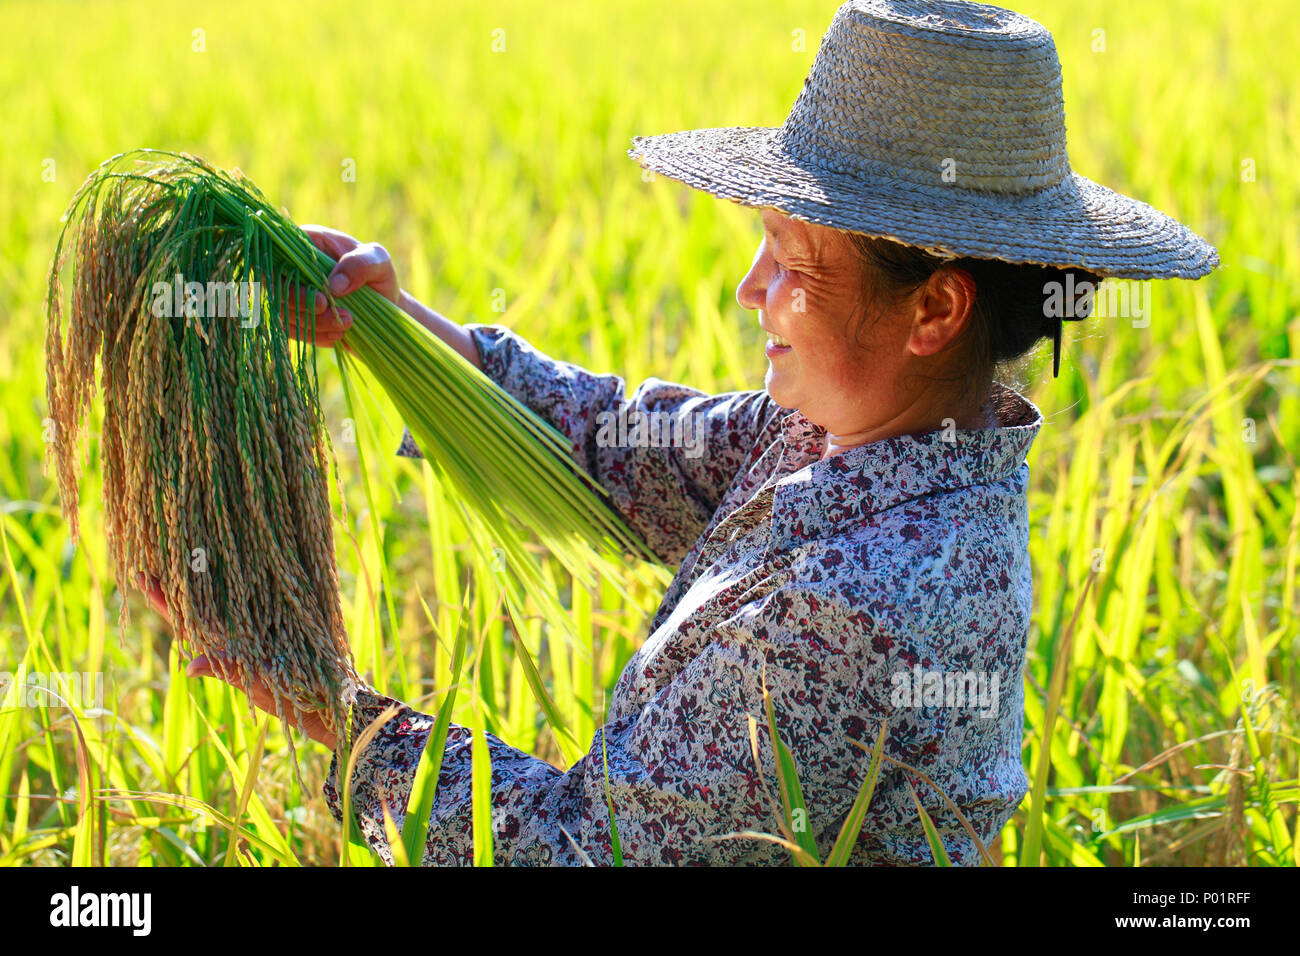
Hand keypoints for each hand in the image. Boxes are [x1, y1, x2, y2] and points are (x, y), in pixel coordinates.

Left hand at [139, 574, 338, 748]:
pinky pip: (241, 612)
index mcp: (224, 647)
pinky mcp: (270, 637)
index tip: (141, 576)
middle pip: (192, 613)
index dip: (162, 600)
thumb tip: (187, 666)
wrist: (328, 703)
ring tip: (178, 568)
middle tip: (145, 568)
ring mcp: (249, 639)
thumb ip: (226, 668)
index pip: (184, 621)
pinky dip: (227, 597)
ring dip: (193, 593)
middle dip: (169, 590)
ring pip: (212, 612)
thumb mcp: (258, 682)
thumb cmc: (292, 694)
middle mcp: (232, 641)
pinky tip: (223, 583)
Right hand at [285, 225, 401, 348]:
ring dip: (312, 324)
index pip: (277, 253)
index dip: (288, 277)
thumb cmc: (380, 277)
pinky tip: (338, 335)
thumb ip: (360, 265)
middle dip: (302, 305)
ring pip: (282, 311)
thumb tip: (333, 285)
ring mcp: (292, 293)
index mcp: (307, 242)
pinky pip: (293, 330)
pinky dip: (315, 336)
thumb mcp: (379, 262)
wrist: (385, 308)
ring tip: (346, 325)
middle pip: (274, 286)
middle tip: (334, 312)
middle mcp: (293, 266)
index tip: (320, 297)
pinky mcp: (296, 316)